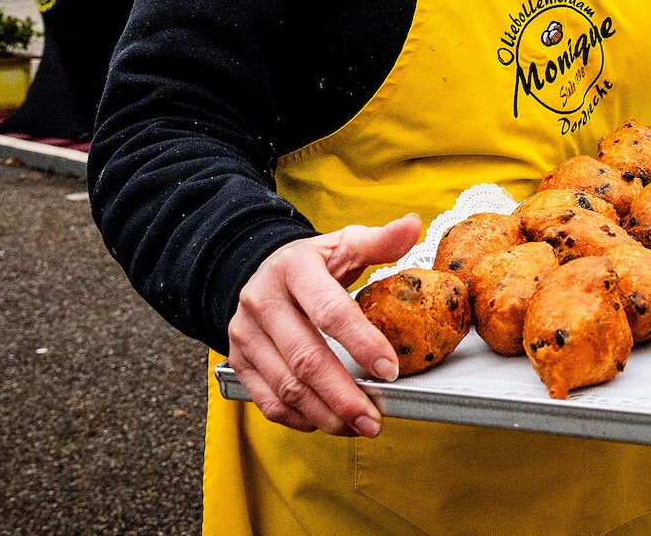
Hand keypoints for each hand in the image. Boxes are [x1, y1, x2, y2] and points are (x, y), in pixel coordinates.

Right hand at [226, 215, 421, 436]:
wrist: (261, 271)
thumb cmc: (313, 263)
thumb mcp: (343, 244)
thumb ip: (379, 240)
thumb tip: (413, 225)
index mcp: (294, 269)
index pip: (330, 311)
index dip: (362, 343)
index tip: (390, 370)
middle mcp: (263, 301)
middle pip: (306, 358)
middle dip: (344, 395)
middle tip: (375, 418)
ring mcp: (245, 335)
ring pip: (286, 387)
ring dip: (326, 414)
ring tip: (360, 425)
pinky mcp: (238, 361)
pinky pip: (268, 401)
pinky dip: (300, 419)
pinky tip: (328, 421)